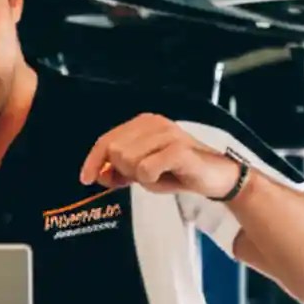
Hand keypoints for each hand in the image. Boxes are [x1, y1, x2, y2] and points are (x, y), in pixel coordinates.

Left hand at [78, 113, 238, 197]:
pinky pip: (146, 170)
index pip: (107, 140)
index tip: (86, 179)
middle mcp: (154, 123)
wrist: (216, 178)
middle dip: (124, 171)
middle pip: (115, 152)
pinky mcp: (179, 150)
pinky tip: (167, 177)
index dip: (94, 161)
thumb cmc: (177, 171)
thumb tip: (97, 174)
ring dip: (141, 177)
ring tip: (160, 175)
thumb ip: (119, 169)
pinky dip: (152, 180)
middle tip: (145, 177)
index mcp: (143, 123)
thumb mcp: (142, 171)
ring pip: (129, 161)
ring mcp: (168, 134)